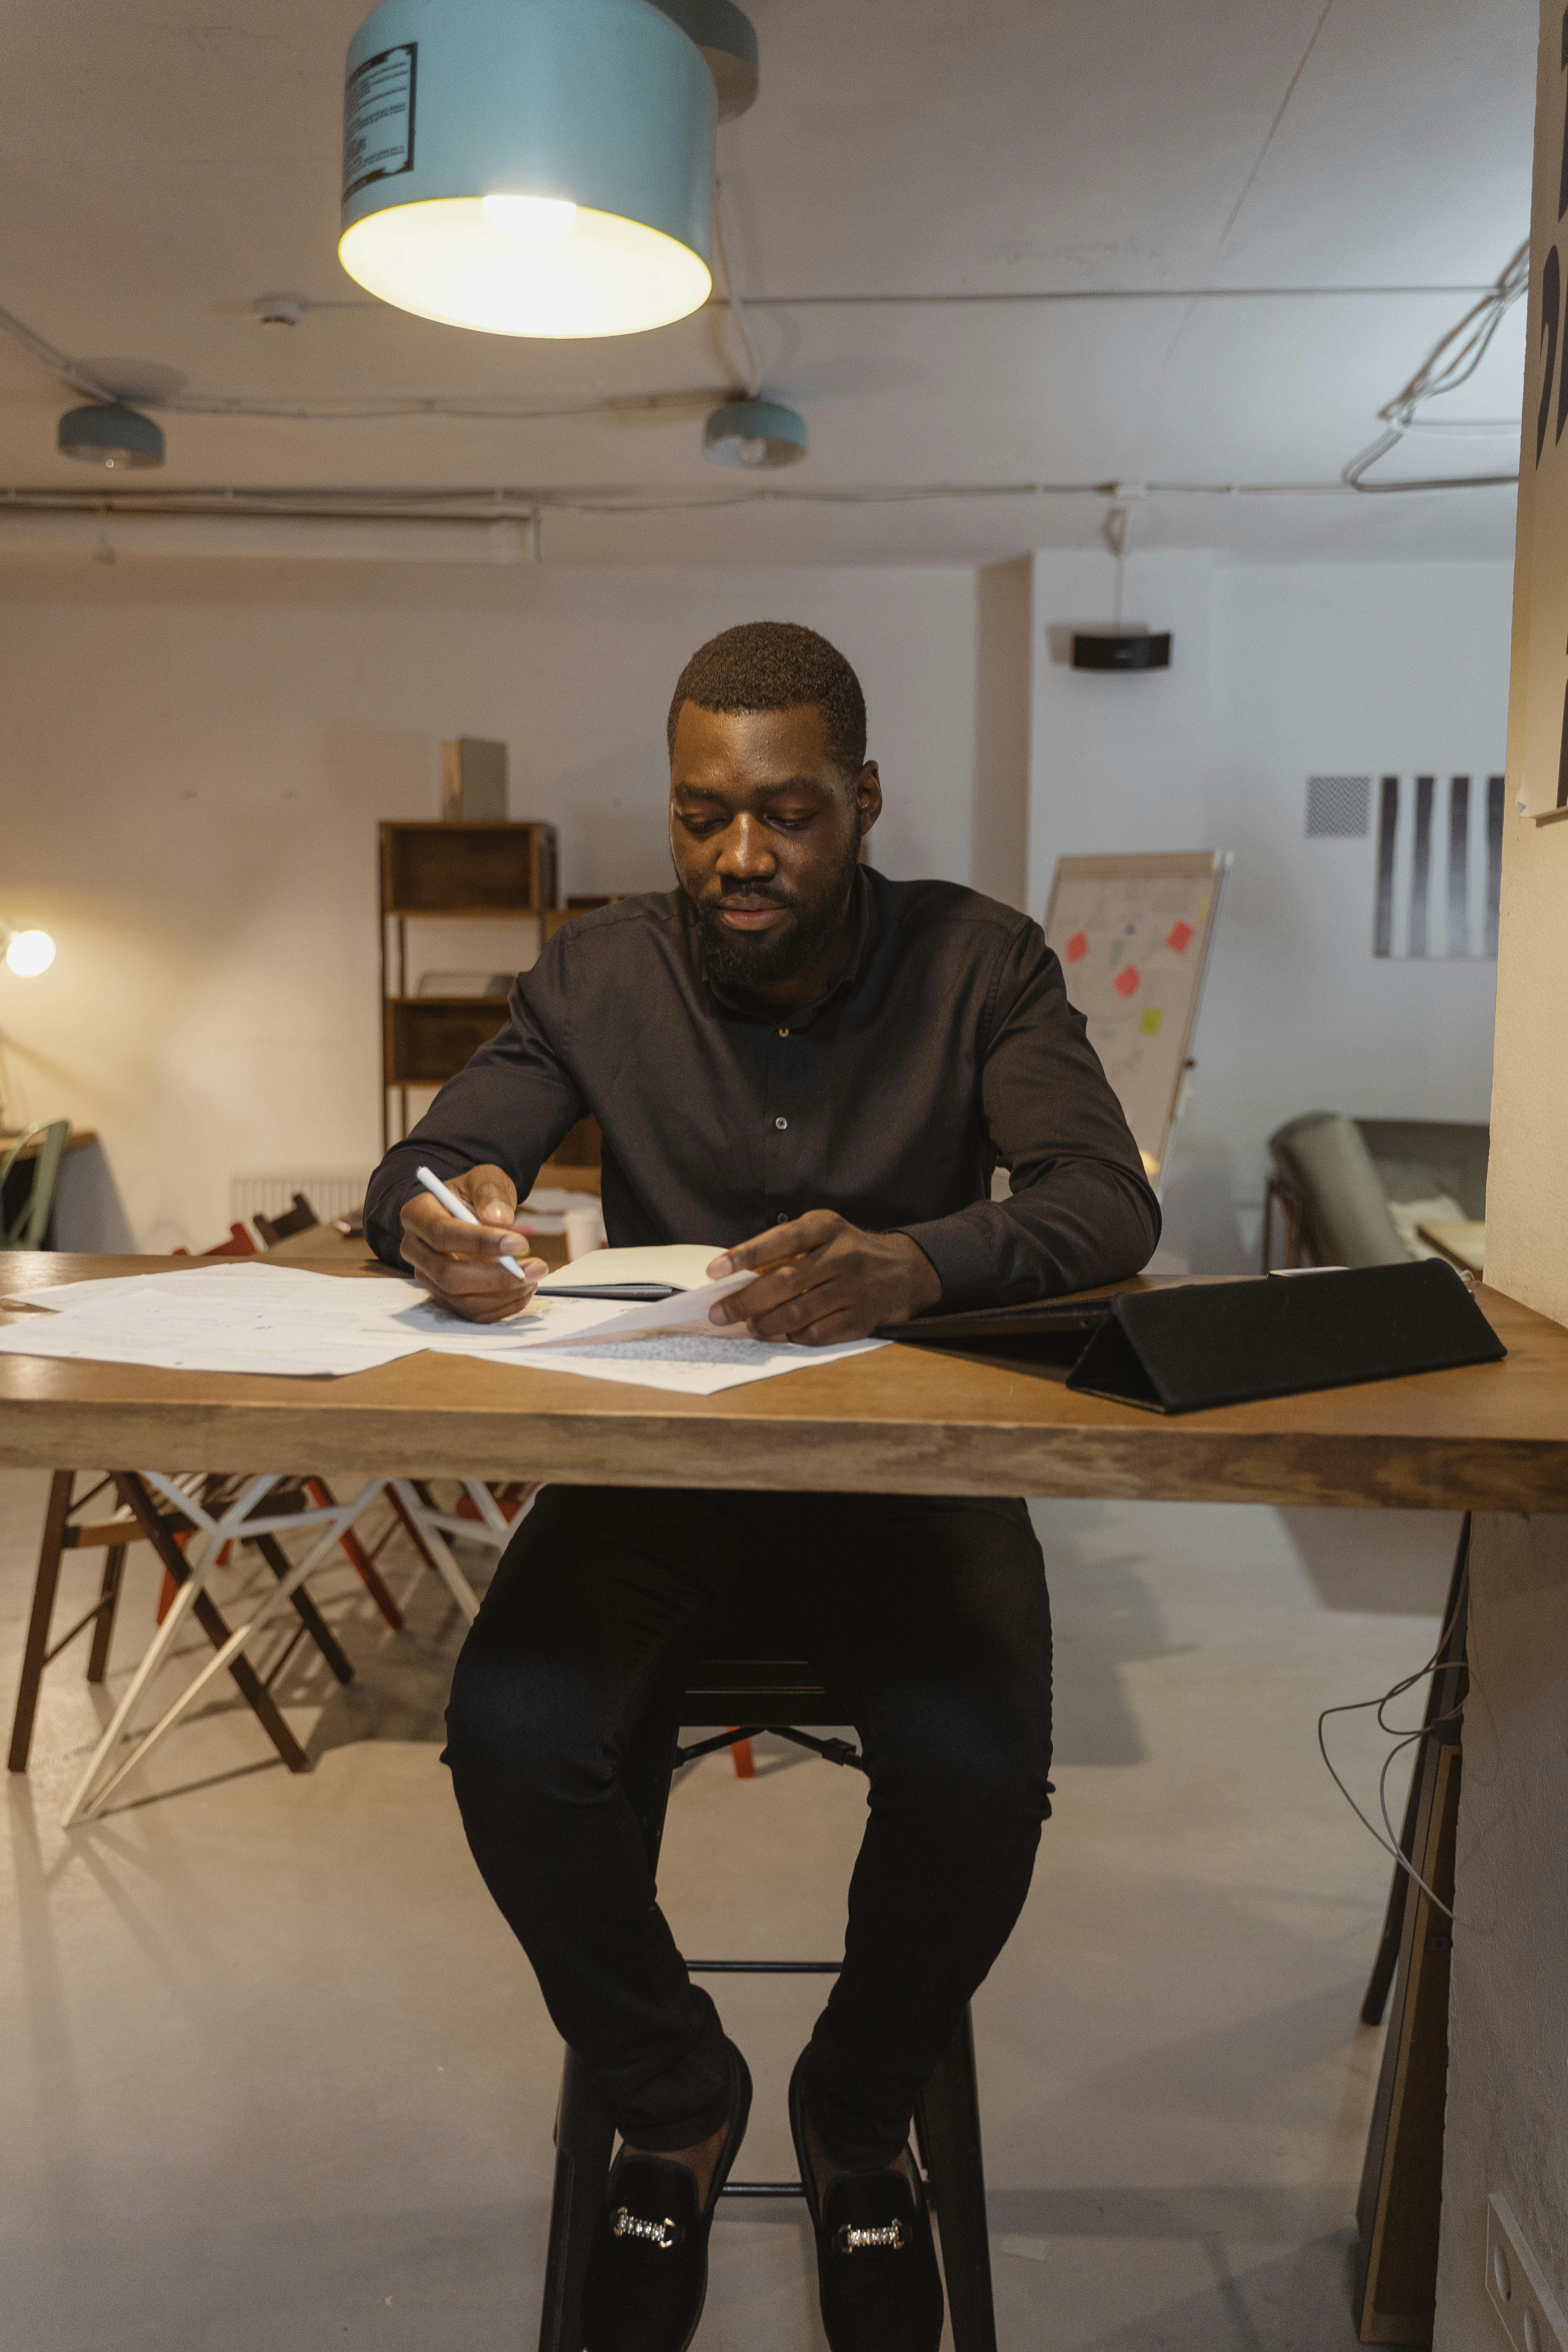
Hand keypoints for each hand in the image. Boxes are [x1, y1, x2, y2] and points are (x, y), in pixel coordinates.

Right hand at [399, 1164, 547, 1323]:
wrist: (470, 1212)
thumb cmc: (475, 1195)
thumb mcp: (485, 1179)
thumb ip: (490, 1192)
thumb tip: (500, 1220)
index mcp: (417, 1215)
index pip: (441, 1233)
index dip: (480, 1242)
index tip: (520, 1244)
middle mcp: (415, 1251)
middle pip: (447, 1275)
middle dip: (496, 1276)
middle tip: (537, 1268)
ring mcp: (428, 1278)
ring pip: (461, 1299)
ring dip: (504, 1294)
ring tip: (535, 1275)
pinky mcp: (445, 1297)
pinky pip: (472, 1312)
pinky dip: (504, 1306)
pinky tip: (525, 1288)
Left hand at [707, 1210, 940, 1345]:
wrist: (903, 1270)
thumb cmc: (847, 1249)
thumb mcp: (821, 1233)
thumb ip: (784, 1249)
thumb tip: (736, 1276)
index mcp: (827, 1227)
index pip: (782, 1240)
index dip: (746, 1256)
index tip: (714, 1272)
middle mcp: (843, 1255)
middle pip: (786, 1282)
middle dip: (745, 1301)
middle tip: (719, 1314)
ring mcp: (854, 1289)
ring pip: (798, 1313)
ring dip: (765, 1324)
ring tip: (748, 1326)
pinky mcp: (861, 1319)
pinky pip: (816, 1333)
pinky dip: (792, 1336)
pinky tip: (779, 1334)